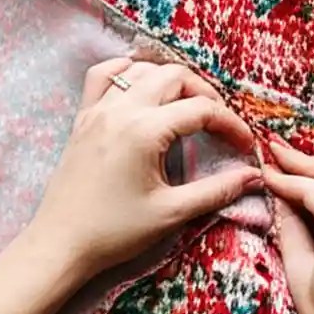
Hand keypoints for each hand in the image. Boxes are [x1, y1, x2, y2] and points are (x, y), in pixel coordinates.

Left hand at [22, 58, 261, 277]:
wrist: (61, 243)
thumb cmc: (114, 231)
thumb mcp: (171, 213)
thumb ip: (216, 190)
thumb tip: (253, 176)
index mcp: (145, 130)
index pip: (201, 110)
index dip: (231, 124)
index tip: (245, 145)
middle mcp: (121, 110)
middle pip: (175, 76)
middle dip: (205, 94)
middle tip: (220, 124)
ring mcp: (98, 110)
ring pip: (142, 70)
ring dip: (170, 79)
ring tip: (188, 104)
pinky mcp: (83, 118)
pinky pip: (103, 75)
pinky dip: (126, 71)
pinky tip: (140, 84)